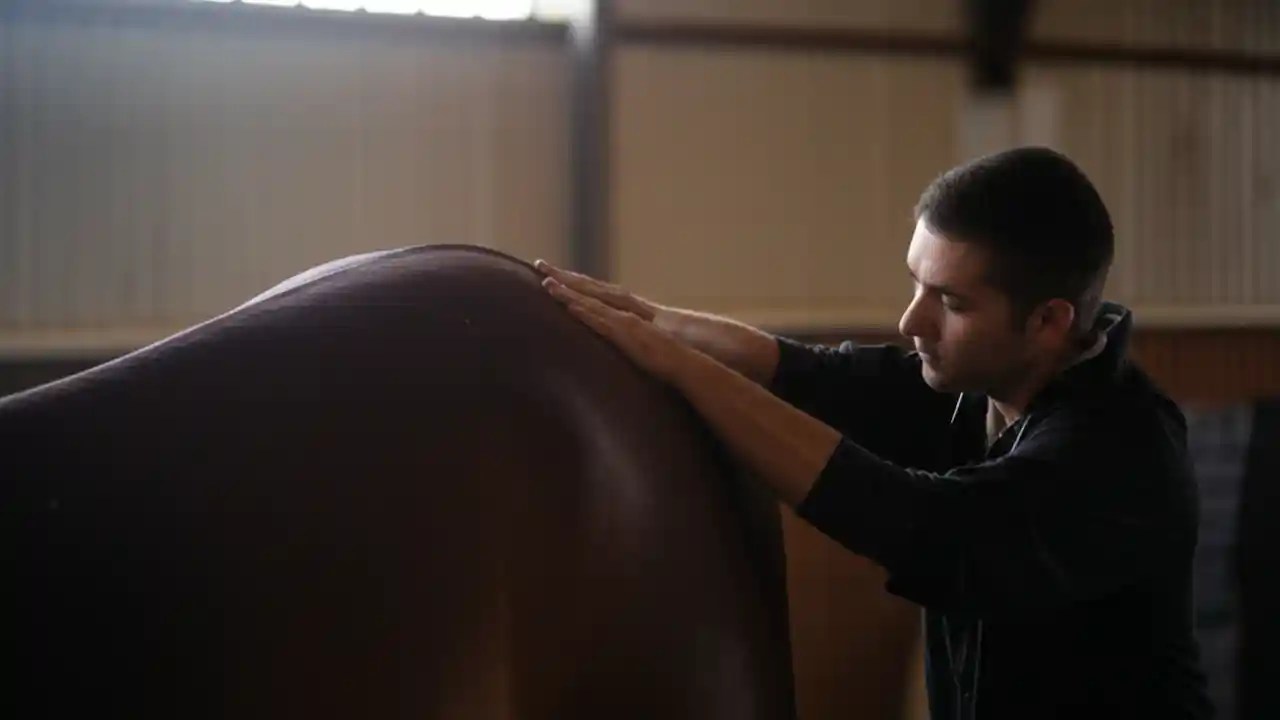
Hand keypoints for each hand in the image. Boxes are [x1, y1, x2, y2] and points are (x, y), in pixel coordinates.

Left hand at [536, 263, 688, 382]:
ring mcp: (623, 319)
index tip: (553, 274)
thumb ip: (625, 333)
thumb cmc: (665, 351)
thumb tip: (612, 334)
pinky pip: (600, 319)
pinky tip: (569, 305)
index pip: (594, 291)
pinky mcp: (625, 332)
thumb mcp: (640, 339)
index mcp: (625, 310)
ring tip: (546, 282)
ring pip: (590, 301)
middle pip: (588, 288)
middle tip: (539, 264)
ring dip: (568, 291)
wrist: (685, 356)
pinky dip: (584, 311)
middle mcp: (622, 309)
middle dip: (564, 277)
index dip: (573, 282)